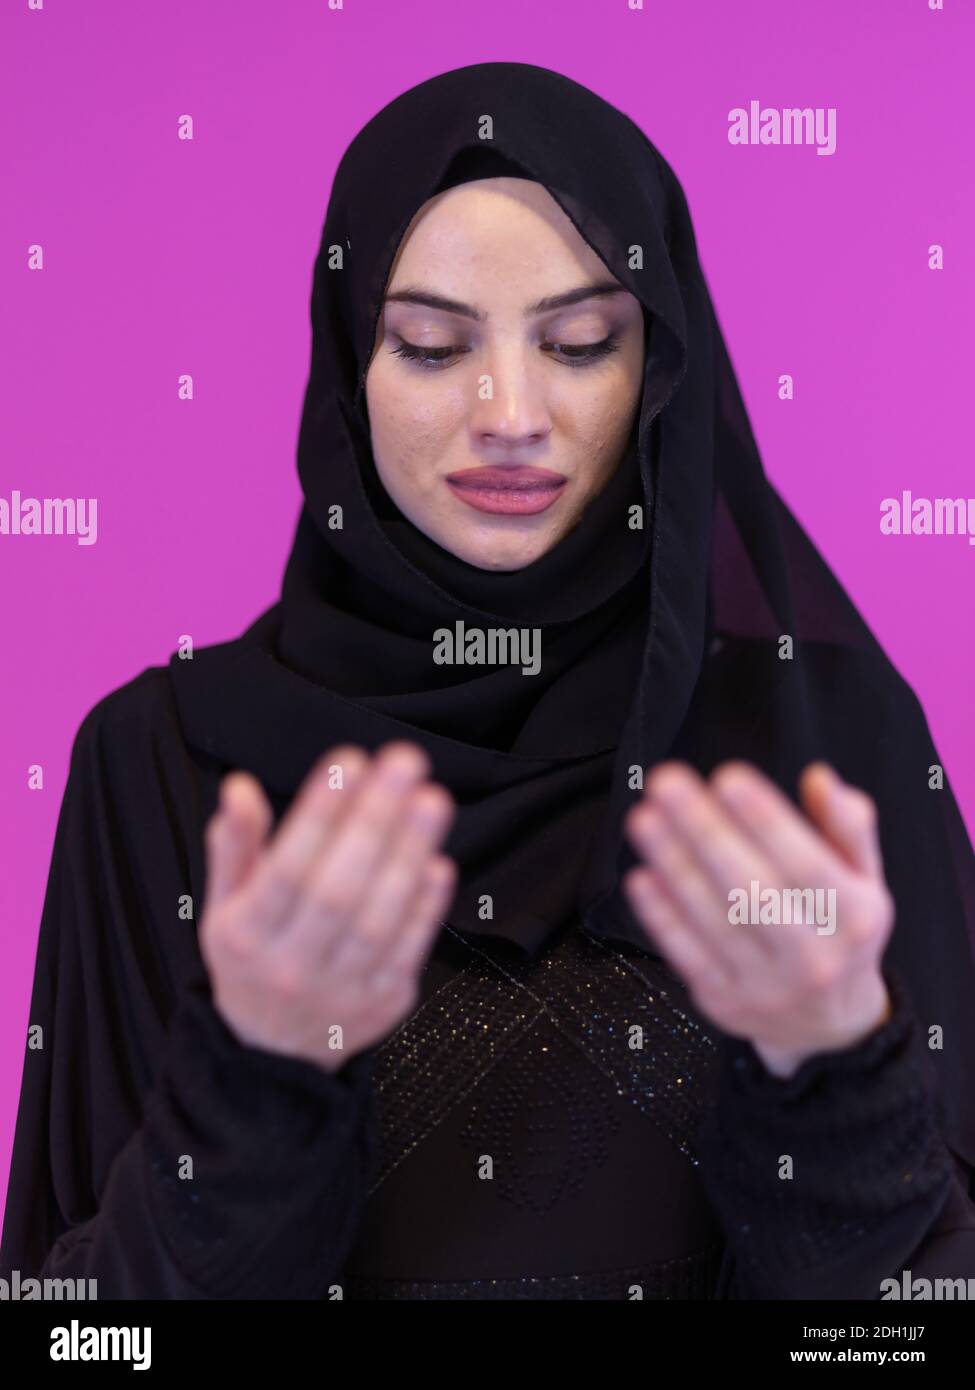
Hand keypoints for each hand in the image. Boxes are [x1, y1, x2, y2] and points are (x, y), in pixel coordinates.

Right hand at [199, 741, 457, 1071]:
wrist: (271, 1056)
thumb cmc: (251, 960)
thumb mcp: (223, 906)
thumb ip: (234, 845)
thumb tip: (239, 787)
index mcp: (245, 936)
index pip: (285, 869)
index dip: (318, 814)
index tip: (348, 762)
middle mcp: (290, 966)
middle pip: (337, 889)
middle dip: (374, 820)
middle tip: (404, 763)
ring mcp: (339, 990)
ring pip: (378, 919)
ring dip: (408, 855)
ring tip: (430, 799)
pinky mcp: (382, 1004)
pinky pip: (408, 951)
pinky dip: (426, 906)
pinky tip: (437, 860)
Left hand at [622, 761, 893, 1077]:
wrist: (828, 1024)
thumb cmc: (840, 932)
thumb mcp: (864, 879)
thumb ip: (848, 825)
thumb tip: (820, 778)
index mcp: (855, 916)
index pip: (807, 864)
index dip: (765, 820)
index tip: (728, 778)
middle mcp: (813, 955)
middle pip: (751, 889)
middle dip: (704, 831)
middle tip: (667, 783)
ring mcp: (767, 985)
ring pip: (713, 919)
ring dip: (672, 864)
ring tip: (646, 818)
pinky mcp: (726, 1003)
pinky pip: (687, 954)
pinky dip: (661, 914)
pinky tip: (643, 875)